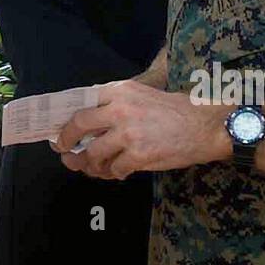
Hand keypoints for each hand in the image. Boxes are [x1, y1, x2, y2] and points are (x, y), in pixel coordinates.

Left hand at [52, 80, 227, 179]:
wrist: (204, 126)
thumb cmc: (175, 110)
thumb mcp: (142, 94)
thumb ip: (115, 102)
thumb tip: (87, 120)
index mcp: (119, 91)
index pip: (81, 102)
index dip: (66, 118)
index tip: (59, 129)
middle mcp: (119, 109)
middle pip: (79, 125)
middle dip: (66, 141)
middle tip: (64, 151)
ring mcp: (128, 133)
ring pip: (93, 153)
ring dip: (90, 165)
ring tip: (93, 168)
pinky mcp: (138, 155)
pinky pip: (114, 169)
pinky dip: (113, 173)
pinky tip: (119, 172)